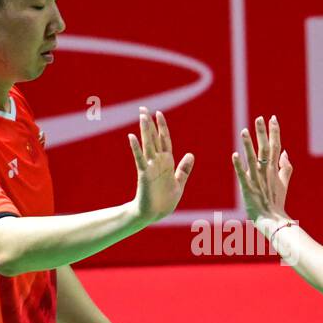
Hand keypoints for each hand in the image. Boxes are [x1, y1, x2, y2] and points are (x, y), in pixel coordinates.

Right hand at [130, 107, 194, 222]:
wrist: (154, 215)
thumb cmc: (165, 201)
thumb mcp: (179, 183)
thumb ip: (184, 169)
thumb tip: (190, 154)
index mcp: (167, 163)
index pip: (165, 140)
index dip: (162, 127)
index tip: (159, 113)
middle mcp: (158, 162)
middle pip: (154, 138)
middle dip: (150, 124)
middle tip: (143, 108)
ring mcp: (150, 167)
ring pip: (148, 145)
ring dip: (145, 131)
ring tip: (142, 117)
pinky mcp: (144, 174)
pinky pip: (140, 159)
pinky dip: (136, 148)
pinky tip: (132, 137)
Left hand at [232, 115, 292, 224]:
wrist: (273, 222)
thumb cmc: (276, 203)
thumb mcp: (283, 183)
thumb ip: (286, 167)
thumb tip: (285, 151)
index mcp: (274, 170)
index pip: (275, 147)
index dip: (274, 132)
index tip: (272, 118)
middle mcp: (266, 173)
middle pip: (265, 149)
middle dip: (262, 133)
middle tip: (259, 118)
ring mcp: (257, 180)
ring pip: (253, 159)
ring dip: (248, 145)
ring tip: (244, 131)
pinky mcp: (248, 190)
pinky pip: (242, 176)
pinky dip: (239, 166)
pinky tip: (235, 155)